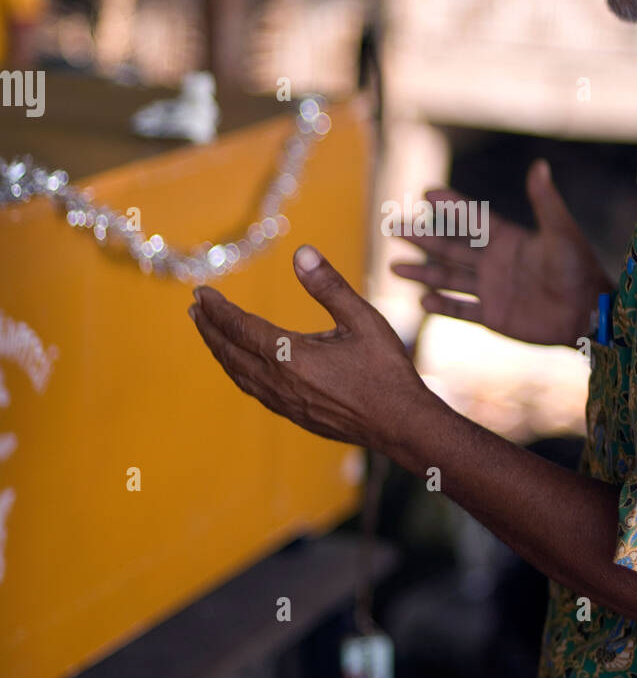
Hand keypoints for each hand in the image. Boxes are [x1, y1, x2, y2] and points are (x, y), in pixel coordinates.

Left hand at [188, 244, 429, 452]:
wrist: (401, 425)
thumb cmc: (386, 371)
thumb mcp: (363, 320)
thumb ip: (329, 286)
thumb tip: (301, 252)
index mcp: (291, 356)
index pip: (241, 328)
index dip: (218, 309)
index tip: (201, 292)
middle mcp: (280, 383)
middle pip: (230, 352)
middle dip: (209, 329)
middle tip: (195, 309)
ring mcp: (285, 403)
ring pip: (238, 375)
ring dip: (220, 351)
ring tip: (209, 333)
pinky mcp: (295, 415)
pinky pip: (253, 391)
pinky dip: (238, 372)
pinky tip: (242, 366)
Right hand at [390, 160, 613, 346]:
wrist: (587, 314)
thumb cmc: (579, 269)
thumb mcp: (561, 232)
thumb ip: (544, 201)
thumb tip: (539, 165)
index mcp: (508, 240)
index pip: (472, 218)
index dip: (451, 205)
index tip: (426, 192)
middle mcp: (494, 263)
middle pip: (450, 247)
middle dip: (422, 238)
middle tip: (394, 227)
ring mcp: (491, 289)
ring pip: (448, 278)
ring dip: (422, 272)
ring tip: (394, 266)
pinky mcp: (493, 315)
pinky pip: (461, 310)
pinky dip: (442, 306)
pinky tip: (422, 300)